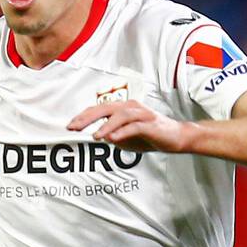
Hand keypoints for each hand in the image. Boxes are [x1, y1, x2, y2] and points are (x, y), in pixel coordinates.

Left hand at [66, 101, 191, 152]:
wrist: (176, 138)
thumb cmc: (150, 136)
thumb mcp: (127, 138)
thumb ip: (113, 136)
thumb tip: (99, 136)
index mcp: (123, 109)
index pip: (100, 109)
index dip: (84, 116)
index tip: (70, 126)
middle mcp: (131, 107)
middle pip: (106, 108)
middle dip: (88, 117)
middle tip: (74, 127)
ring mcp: (141, 114)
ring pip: (120, 116)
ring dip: (106, 125)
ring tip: (95, 136)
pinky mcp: (150, 124)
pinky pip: (134, 126)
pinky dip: (122, 132)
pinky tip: (112, 139)